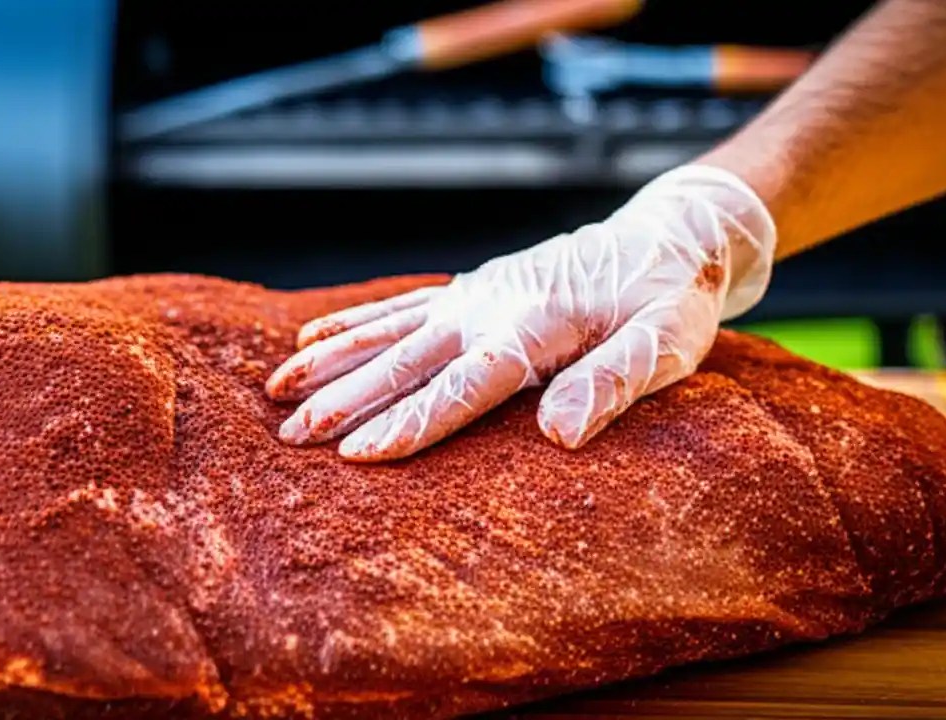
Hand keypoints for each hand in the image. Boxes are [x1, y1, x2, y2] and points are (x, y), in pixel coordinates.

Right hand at [265, 164, 776, 460]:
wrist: (667, 234)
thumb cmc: (670, 299)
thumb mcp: (666, 343)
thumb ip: (613, 383)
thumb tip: (558, 436)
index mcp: (534, 328)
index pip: (463, 384)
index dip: (410, 421)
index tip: (359, 453)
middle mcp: (489, 308)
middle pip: (407, 360)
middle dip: (345, 399)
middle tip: (292, 437)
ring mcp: (472, 295)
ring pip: (387, 331)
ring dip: (331, 360)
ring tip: (275, 390)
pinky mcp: (467, 289)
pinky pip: (398, 307)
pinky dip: (352, 323)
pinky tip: (309, 337)